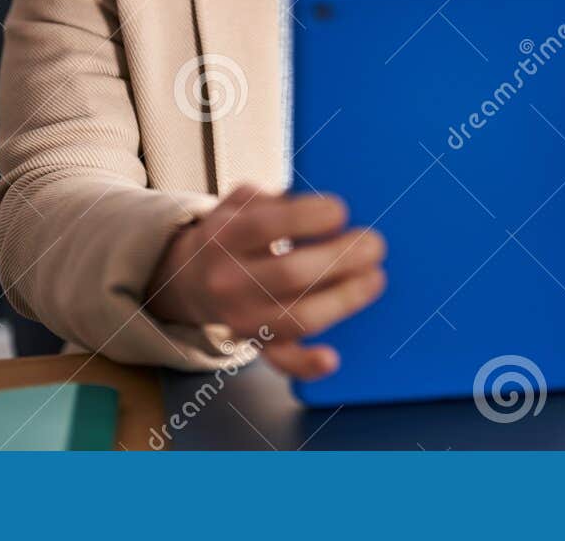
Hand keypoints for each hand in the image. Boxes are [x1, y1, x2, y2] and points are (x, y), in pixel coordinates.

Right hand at [145, 184, 386, 379]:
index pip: (267, 226)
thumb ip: (274, 200)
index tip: (340, 211)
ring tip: (375, 278)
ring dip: (345, 299)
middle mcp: (229, 280)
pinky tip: (333, 358)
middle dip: (342, 258)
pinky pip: (282, 361)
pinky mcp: (256, 343)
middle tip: (375, 245)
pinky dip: (307, 364)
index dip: (310, 217)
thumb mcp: (238, 203)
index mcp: (225, 237)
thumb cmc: (232, 233)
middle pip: (291, 273)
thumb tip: (325, 210)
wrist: (189, 279)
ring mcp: (242, 317)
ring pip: (298, 317)